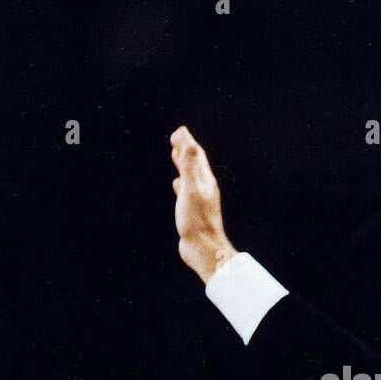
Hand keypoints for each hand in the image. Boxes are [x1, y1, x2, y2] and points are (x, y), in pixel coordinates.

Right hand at [170, 126, 236, 283]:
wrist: (204, 249)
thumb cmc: (197, 220)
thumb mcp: (191, 189)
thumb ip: (189, 167)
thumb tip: (188, 143)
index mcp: (204, 181)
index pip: (196, 155)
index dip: (188, 142)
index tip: (179, 130)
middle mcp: (204, 188)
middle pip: (195, 163)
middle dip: (186, 149)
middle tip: (176, 137)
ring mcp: (199, 200)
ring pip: (190, 177)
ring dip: (183, 165)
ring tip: (176, 156)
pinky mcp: (192, 211)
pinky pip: (186, 192)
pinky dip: (180, 184)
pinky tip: (177, 185)